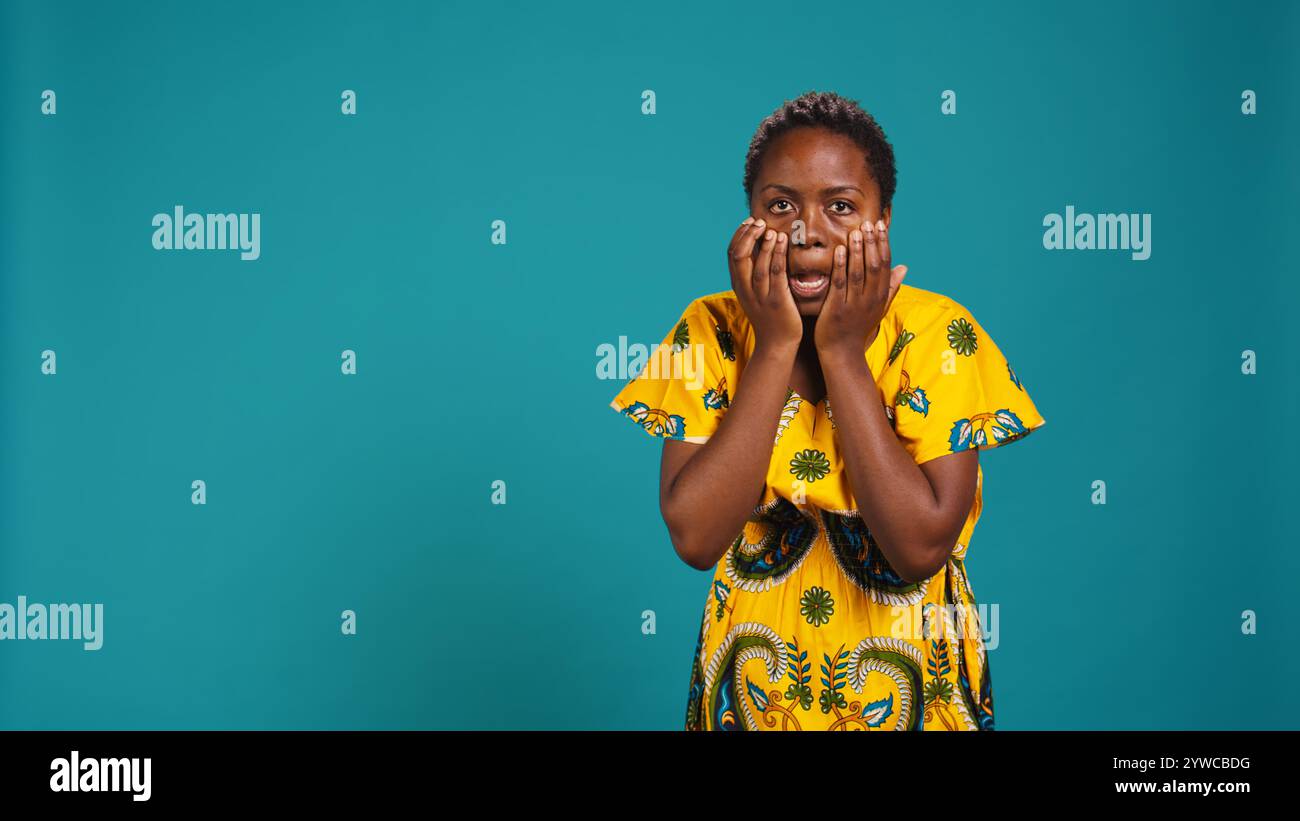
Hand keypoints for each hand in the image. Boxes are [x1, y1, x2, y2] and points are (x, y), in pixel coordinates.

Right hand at [727, 217, 801, 350]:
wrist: (777, 344)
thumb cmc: (770, 317)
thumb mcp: (756, 294)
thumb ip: (754, 274)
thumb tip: (758, 248)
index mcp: (739, 286)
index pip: (731, 254)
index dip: (739, 235)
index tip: (749, 221)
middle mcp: (746, 289)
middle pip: (739, 256)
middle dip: (747, 235)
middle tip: (759, 221)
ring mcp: (760, 295)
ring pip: (756, 264)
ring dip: (762, 243)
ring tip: (769, 228)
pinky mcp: (776, 300)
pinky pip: (775, 273)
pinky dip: (777, 254)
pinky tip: (782, 240)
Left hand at [814, 218, 907, 359]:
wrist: (842, 352)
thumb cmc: (858, 328)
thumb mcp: (878, 308)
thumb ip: (890, 287)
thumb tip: (905, 267)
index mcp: (880, 296)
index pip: (885, 265)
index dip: (883, 244)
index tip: (880, 226)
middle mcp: (870, 299)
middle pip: (874, 266)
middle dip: (872, 243)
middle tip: (869, 222)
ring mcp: (854, 304)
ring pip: (858, 273)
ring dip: (858, 250)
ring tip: (856, 231)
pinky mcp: (837, 308)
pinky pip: (840, 284)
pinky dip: (841, 266)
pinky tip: (840, 250)